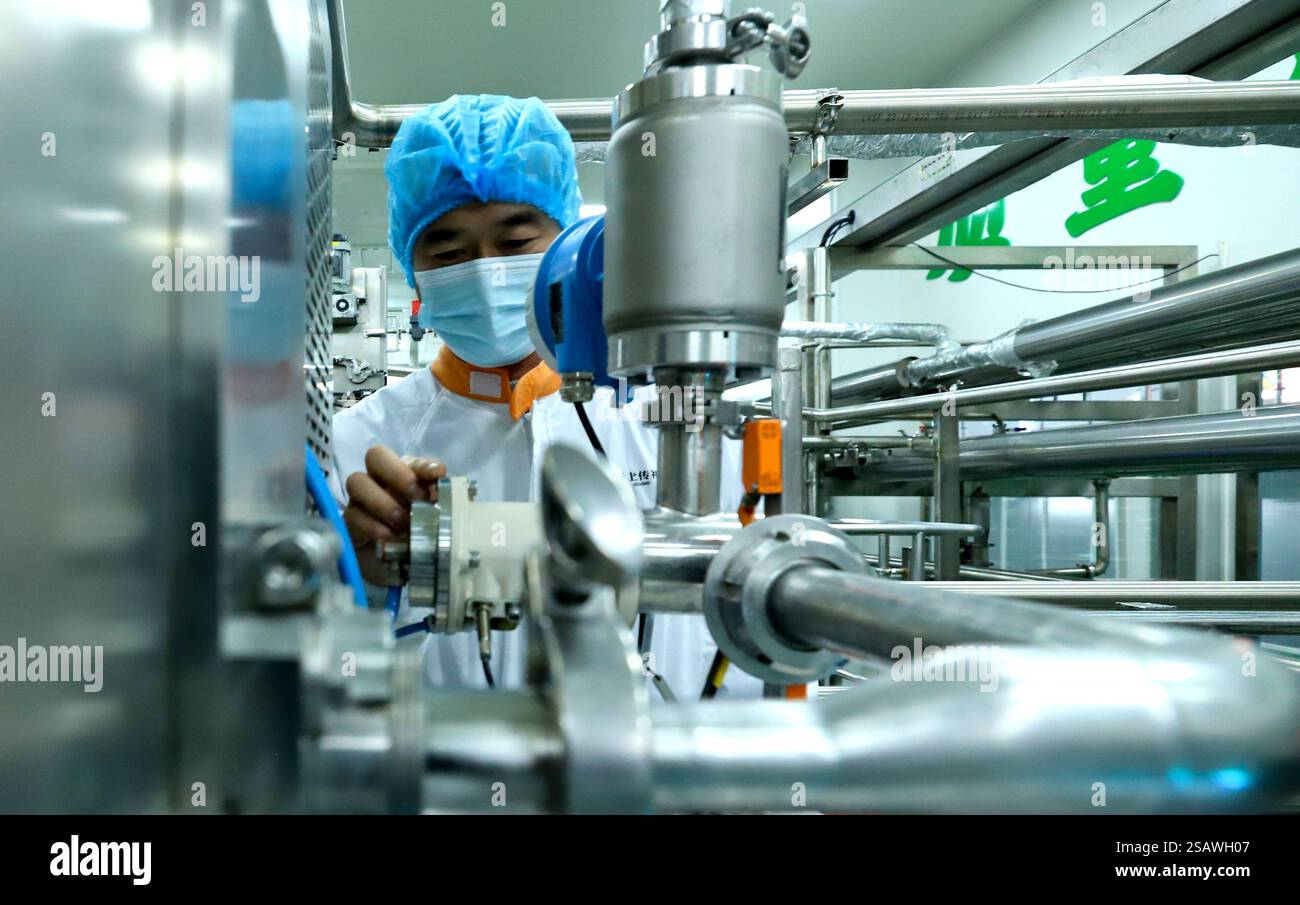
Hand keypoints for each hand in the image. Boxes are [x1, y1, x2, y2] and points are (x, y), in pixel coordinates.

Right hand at [343, 446, 445, 584]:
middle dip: (397, 473)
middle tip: (416, 497)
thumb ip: (440, 506)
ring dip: (383, 501)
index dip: (424, 465)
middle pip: (376, 456)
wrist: (392, 567)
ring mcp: (360, 499)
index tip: (438, 474)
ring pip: (357, 481)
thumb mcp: (432, 521)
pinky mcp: (349, 521)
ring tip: (403, 523)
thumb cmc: (416, 536)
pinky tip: (389, 538)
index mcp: (405, 476)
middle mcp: (380, 480)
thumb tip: (451, 500)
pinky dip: (373, 526)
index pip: (412, 461)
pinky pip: (354, 515)